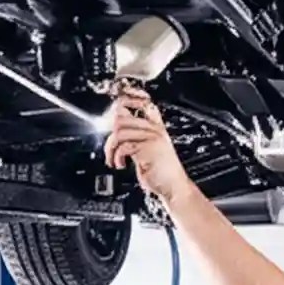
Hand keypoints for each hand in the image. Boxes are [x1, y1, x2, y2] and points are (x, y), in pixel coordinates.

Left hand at [103, 88, 192, 203]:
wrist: (174, 186)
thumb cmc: (161, 171)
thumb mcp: (150, 149)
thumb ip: (136, 137)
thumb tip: (115, 130)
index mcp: (156, 126)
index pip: (143, 102)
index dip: (128, 98)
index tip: (117, 105)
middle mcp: (154, 128)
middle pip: (122, 117)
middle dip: (110, 135)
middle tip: (111, 148)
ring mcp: (151, 137)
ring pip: (119, 131)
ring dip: (110, 148)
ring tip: (114, 159)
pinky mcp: (147, 148)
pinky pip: (123, 146)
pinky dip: (117, 157)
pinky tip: (120, 164)